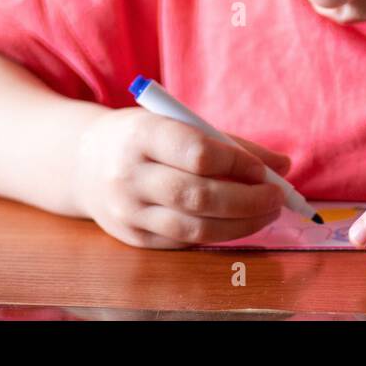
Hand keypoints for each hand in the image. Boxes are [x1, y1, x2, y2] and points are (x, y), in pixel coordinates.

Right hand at [73, 106, 291, 248]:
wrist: (83, 163)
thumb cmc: (144, 137)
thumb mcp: (178, 123)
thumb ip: (230, 143)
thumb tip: (283, 166)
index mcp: (143, 135)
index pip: (197, 153)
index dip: (237, 163)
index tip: (264, 170)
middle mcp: (130, 175)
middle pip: (198, 196)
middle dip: (247, 200)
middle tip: (276, 198)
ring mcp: (128, 211)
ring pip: (193, 228)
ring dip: (240, 224)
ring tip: (267, 214)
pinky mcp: (132, 238)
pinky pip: (183, 242)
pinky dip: (217, 235)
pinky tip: (237, 224)